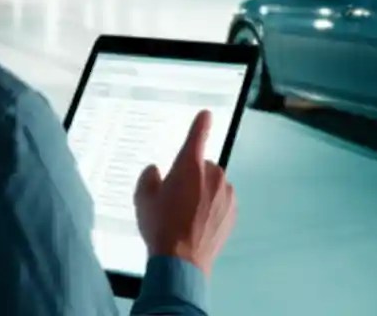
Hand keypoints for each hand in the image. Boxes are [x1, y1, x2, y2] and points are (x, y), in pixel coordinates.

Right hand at [133, 110, 237, 276]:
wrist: (181, 261)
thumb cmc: (161, 228)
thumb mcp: (143, 199)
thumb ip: (148, 177)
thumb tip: (155, 172)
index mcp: (189, 166)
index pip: (197, 136)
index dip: (201, 124)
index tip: (206, 115)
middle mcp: (212, 175)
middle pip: (202, 167)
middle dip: (191, 178)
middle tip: (175, 200)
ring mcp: (226, 193)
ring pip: (212, 185)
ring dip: (203, 194)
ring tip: (185, 217)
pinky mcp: (233, 211)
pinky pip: (222, 202)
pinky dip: (212, 208)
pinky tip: (197, 225)